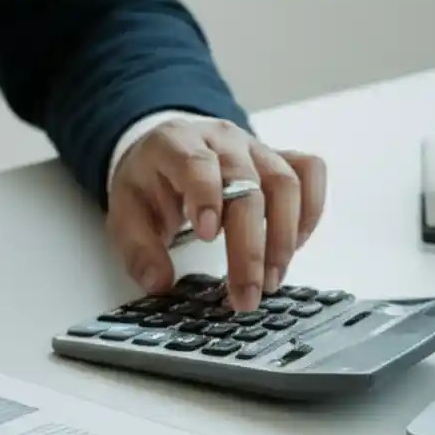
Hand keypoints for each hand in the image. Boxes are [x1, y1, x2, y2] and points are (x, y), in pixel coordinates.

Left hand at [106, 117, 326, 310]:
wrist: (166, 151)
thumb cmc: (149, 183)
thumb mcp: (125, 213)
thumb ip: (138, 249)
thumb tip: (160, 283)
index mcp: (175, 145)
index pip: (197, 163)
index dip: (206, 196)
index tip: (207, 236)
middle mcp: (221, 141)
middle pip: (247, 185)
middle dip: (250, 246)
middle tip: (246, 294)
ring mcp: (255, 147)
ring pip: (285, 181)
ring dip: (283, 237)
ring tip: (271, 281)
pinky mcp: (279, 157)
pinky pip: (309, 173)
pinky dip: (310, 210)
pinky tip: (293, 246)